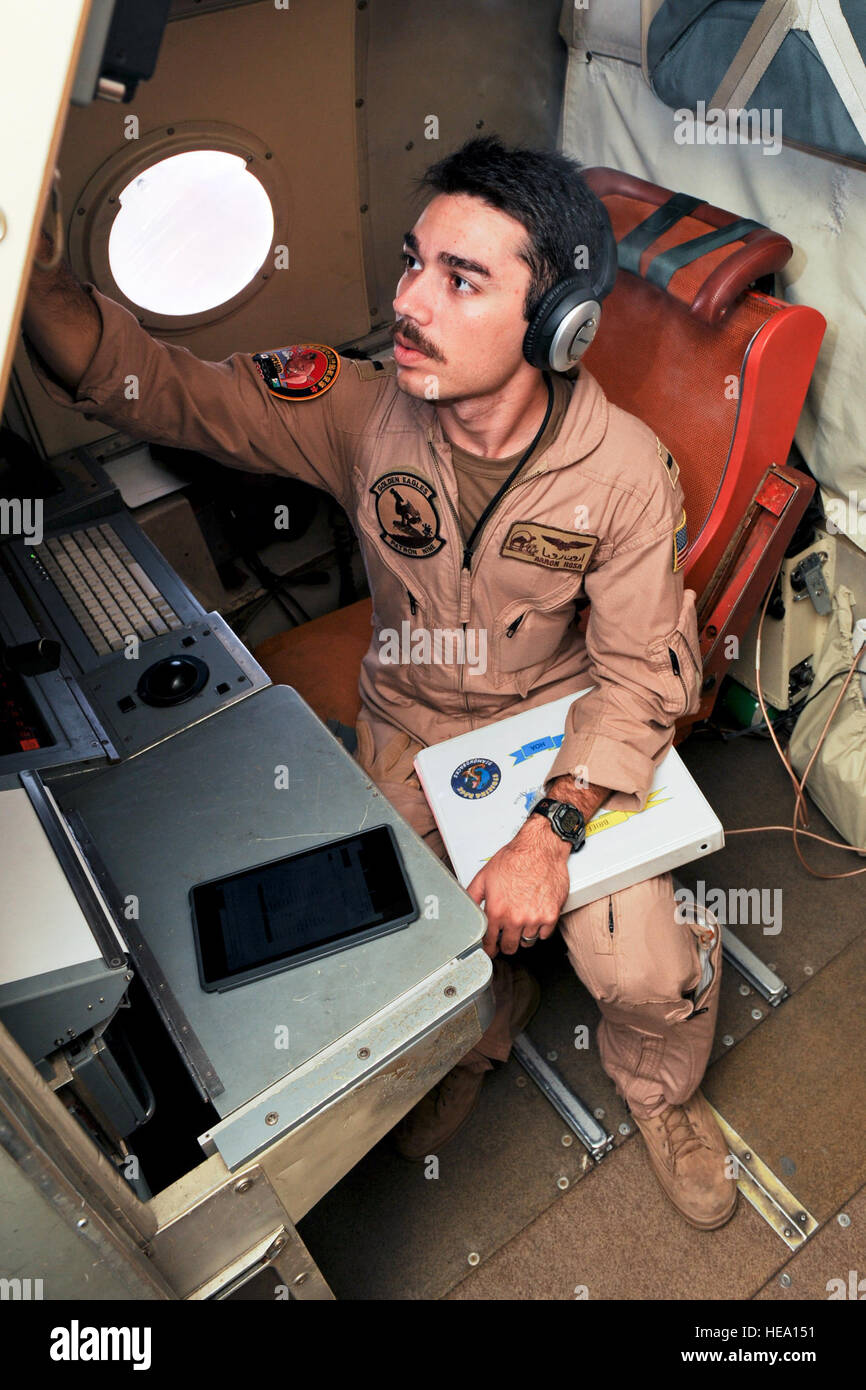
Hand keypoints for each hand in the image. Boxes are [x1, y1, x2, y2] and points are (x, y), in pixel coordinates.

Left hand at [467, 814, 570, 958]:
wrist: (540, 849)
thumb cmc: (514, 859)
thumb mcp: (484, 876)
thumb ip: (472, 897)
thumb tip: (466, 912)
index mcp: (497, 911)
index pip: (489, 942)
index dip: (488, 948)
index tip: (490, 949)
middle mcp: (515, 918)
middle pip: (509, 947)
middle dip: (506, 944)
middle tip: (506, 937)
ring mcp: (535, 918)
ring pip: (527, 942)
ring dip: (523, 935)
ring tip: (521, 921)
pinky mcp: (551, 915)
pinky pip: (544, 935)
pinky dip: (540, 929)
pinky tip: (535, 917)